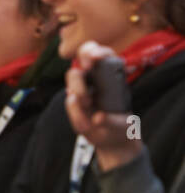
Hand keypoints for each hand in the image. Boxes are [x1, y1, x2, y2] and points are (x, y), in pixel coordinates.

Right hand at [64, 41, 141, 171]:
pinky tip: (86, 124)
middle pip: (82, 57)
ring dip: (78, 90)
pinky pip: (69, 100)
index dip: (97, 51)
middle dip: (83, 61)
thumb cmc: (121, 128)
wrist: (110, 141)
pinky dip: (76, 113)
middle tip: (86, 77)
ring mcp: (82, 87)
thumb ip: (113, 122)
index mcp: (112, 76)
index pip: (104, 54)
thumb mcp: (124, 126)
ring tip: (87, 107)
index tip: (94, 59)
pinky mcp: (73, 100)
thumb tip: (98, 117)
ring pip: (72, 76)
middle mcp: (96, 77)